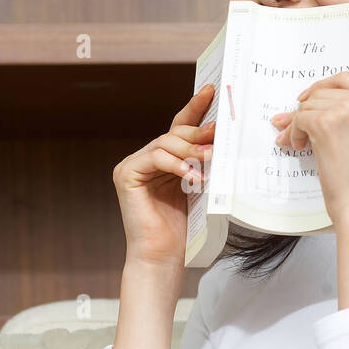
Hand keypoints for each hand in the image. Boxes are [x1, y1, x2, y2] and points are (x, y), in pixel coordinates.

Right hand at [112, 85, 215, 266]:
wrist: (163, 257)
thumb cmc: (183, 228)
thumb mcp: (199, 186)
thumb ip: (203, 162)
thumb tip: (222, 136)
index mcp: (163, 160)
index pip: (179, 128)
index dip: (195, 108)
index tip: (212, 91)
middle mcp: (145, 158)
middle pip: (173, 133)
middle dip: (198, 132)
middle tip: (219, 132)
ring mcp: (132, 165)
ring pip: (165, 143)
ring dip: (191, 150)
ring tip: (210, 159)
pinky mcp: (126, 175)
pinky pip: (155, 158)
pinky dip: (176, 165)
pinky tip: (193, 177)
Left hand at [269, 72, 348, 225]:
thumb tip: (306, 104)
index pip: (345, 79)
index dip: (322, 87)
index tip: (308, 98)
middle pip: (323, 92)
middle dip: (305, 110)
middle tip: (293, 128)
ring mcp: (346, 109)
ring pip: (308, 105)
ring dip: (298, 124)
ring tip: (300, 143)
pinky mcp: (325, 122)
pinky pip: (299, 119)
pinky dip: (293, 132)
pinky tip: (300, 146)